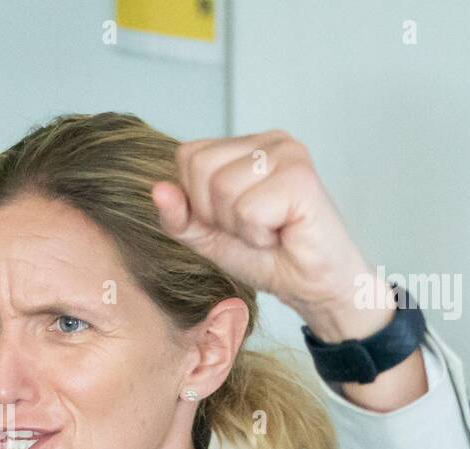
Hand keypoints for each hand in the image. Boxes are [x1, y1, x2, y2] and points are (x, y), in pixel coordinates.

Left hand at [152, 130, 392, 339]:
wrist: (313, 287)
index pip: (188, 156)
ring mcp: (288, 153)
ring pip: (221, 188)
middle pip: (199, 167)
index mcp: (247, 145)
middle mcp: (269, 140)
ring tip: (269, 231)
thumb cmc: (269, 258)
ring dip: (239, 226)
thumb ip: (180, 216)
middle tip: (253, 228)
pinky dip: (258, 234)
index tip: (234, 220)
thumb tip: (157, 189)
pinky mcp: (301, 177)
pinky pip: (248, 209)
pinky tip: (283, 234)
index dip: (198, 201)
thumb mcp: (209, 237)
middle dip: (216, 213)